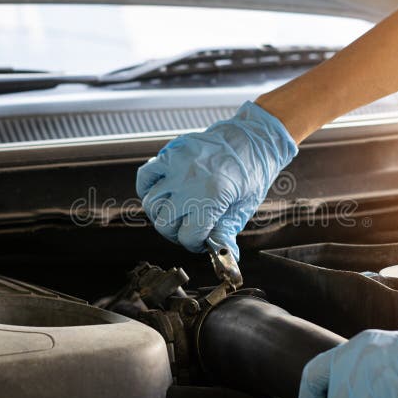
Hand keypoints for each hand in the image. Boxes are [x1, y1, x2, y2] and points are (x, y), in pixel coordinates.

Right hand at [136, 101, 296, 258]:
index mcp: (212, 197)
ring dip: (161, 214)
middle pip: (164, 223)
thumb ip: (226, 233)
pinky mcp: (171, 153)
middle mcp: (190, 181)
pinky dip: (147, 189)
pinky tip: (162, 194)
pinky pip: (145, 176)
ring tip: (177, 212)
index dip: (195, 243)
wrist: (252, 140)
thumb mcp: (243, 207)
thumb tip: (226, 257)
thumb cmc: (251, 174)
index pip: (187, 236)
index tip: (200, 239)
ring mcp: (177, 166)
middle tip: (188, 227)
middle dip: (176, 232)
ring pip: (152, 204)